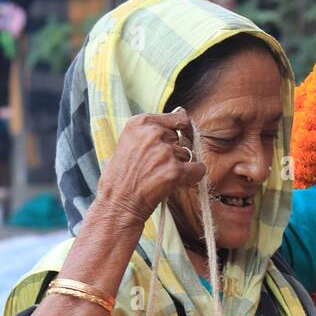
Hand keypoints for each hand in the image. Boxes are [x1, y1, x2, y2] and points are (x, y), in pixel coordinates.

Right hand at [93, 107, 206, 232]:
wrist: (117, 204)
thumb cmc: (121, 176)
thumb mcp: (129, 142)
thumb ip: (153, 129)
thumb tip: (182, 111)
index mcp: (140, 123)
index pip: (177, 117)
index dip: (182, 128)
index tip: (183, 135)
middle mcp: (152, 134)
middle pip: (180, 139)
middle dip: (174, 152)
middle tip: (156, 167)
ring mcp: (164, 152)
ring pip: (187, 155)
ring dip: (179, 167)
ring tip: (158, 178)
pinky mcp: (174, 171)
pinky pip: (198, 170)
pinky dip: (193, 177)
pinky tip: (178, 183)